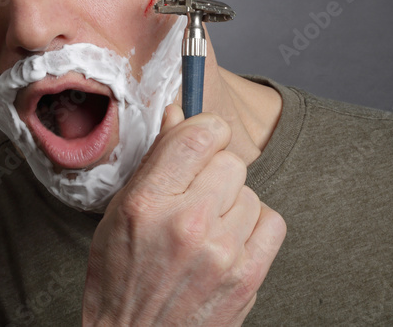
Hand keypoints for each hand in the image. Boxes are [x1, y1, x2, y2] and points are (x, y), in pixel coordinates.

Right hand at [82, 105, 285, 325]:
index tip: (200, 140)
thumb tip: (179, 113)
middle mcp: (189, 224)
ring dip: (232, 203)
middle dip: (214, 172)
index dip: (204, 130)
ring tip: (207, 227)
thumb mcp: (119, 212)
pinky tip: (230, 240)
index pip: (201, 134)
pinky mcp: (247, 278)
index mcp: (149, 202)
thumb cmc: (119, 279)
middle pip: (231, 161)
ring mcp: (222, 254)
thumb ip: (155, 161)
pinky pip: (273, 222)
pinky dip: (254, 226)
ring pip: (251, 192)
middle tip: (195, 195)